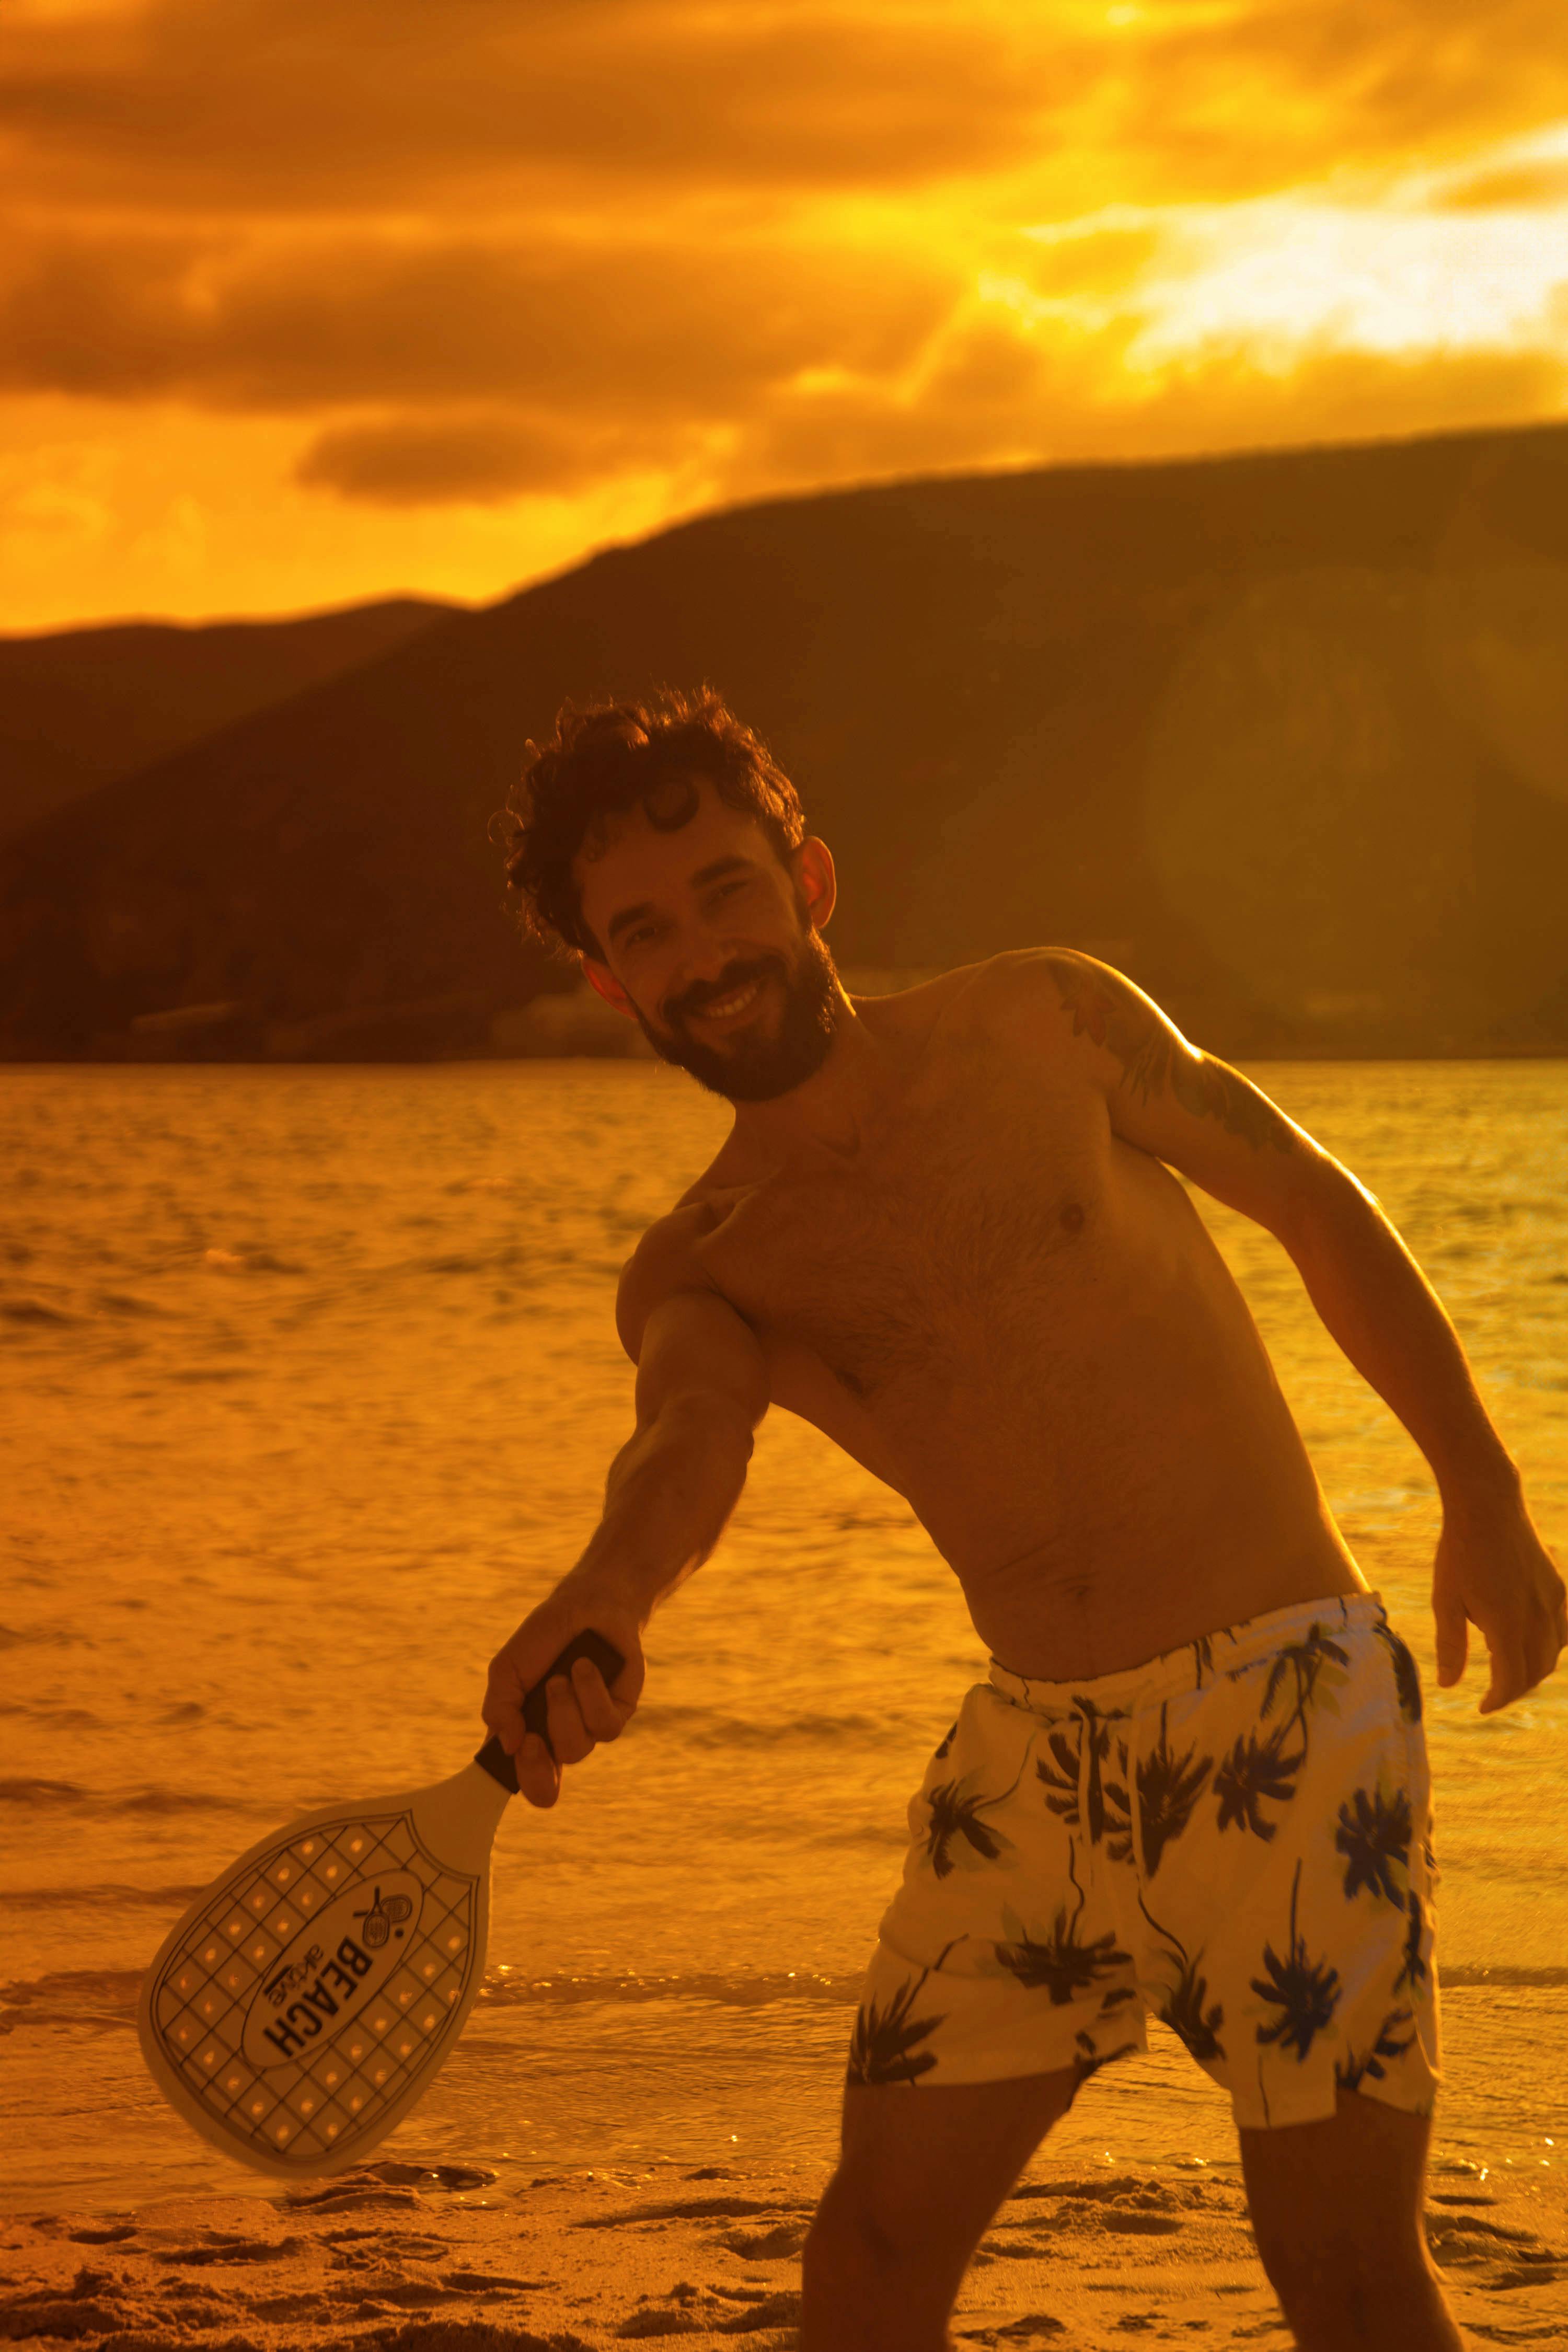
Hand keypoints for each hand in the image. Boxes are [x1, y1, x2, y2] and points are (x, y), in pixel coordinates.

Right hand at [483, 1581, 645, 1807]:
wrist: (586, 1605)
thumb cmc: (543, 1639)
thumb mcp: (507, 1669)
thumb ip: (500, 1708)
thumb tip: (509, 1746)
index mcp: (525, 1733)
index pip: (518, 1777)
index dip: (514, 1783)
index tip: (510, 1762)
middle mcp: (556, 1739)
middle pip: (545, 1788)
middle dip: (535, 1766)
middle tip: (530, 1739)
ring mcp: (587, 1730)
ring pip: (574, 1749)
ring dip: (563, 1711)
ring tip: (560, 1676)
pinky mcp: (617, 1714)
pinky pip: (604, 1726)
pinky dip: (591, 1694)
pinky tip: (584, 1666)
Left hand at [1432, 1495, 1566, 1712]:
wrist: (1487, 1506)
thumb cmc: (1459, 1552)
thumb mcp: (1446, 1600)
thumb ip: (1450, 1646)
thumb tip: (1448, 1685)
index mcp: (1507, 1625)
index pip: (1512, 1681)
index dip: (1498, 1699)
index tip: (1483, 1706)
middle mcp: (1538, 1618)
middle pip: (1536, 1671)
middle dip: (1515, 1687)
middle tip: (1494, 1691)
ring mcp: (1553, 1602)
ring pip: (1554, 1653)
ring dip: (1534, 1669)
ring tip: (1510, 1670)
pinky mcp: (1559, 1588)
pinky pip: (1564, 1630)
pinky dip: (1551, 1646)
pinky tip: (1533, 1642)